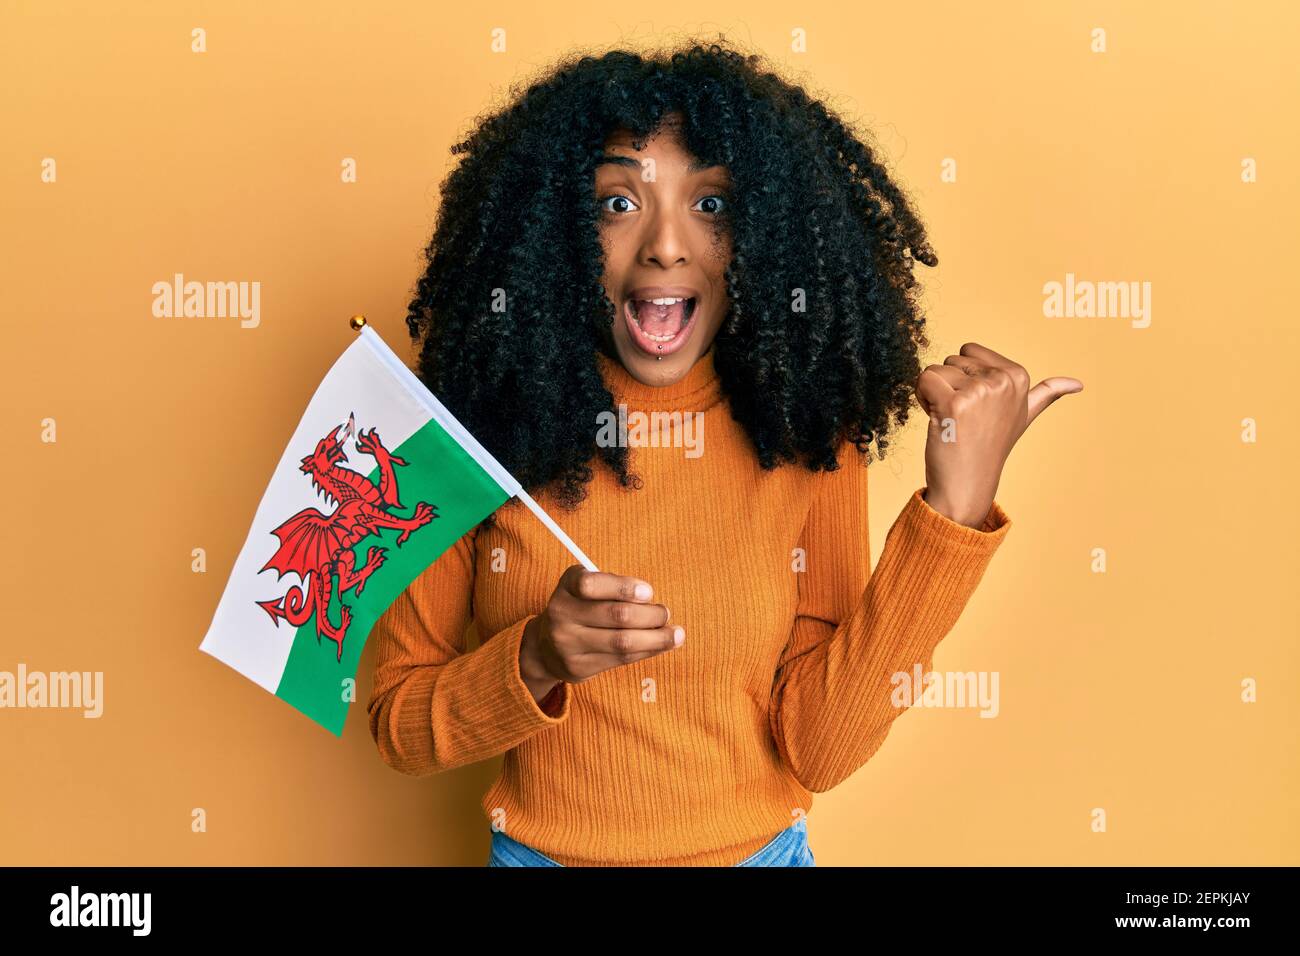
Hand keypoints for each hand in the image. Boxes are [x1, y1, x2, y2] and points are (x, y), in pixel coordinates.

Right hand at [518, 565, 682, 704]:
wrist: (546, 647)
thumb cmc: (580, 607)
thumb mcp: (588, 588)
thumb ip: (614, 588)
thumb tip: (650, 600)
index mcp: (566, 586)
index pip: (591, 584)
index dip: (623, 587)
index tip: (648, 592)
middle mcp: (561, 614)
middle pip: (616, 615)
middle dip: (650, 615)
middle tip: (665, 613)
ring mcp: (567, 644)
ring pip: (622, 642)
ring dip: (656, 638)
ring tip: (675, 634)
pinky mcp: (578, 667)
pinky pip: (620, 660)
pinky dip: (646, 651)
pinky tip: (660, 646)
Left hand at [916, 342, 1082, 527]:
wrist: (967, 483)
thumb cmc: (989, 447)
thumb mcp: (1024, 416)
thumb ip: (1046, 394)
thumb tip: (1078, 384)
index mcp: (1019, 376)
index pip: (970, 351)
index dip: (964, 377)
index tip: (976, 405)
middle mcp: (1003, 381)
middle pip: (951, 359)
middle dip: (948, 385)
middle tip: (962, 416)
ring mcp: (980, 392)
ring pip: (936, 369)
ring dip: (934, 394)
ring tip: (952, 421)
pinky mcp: (954, 404)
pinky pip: (924, 380)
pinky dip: (922, 399)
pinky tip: (939, 421)